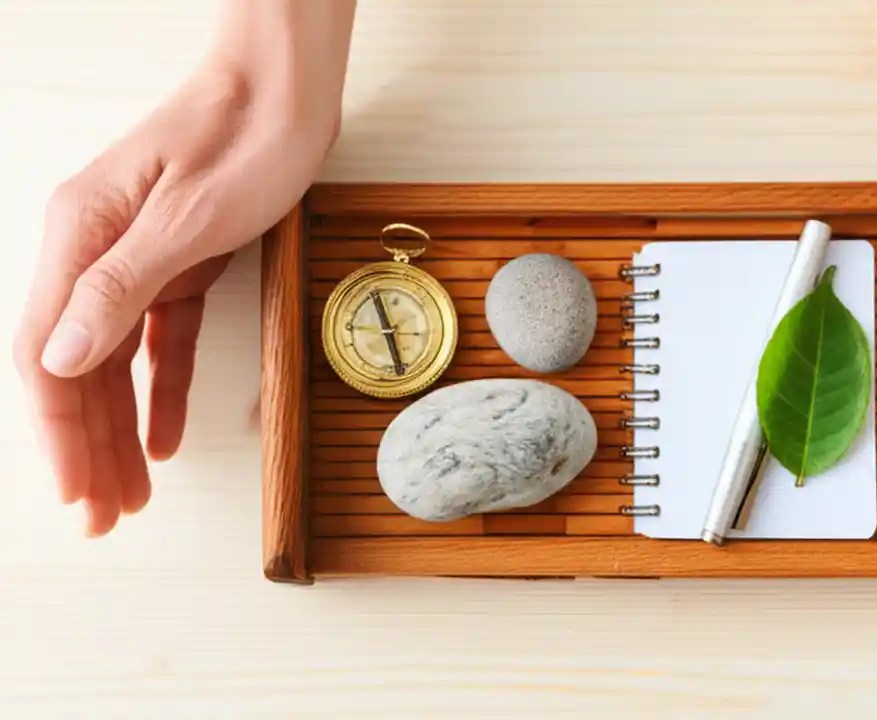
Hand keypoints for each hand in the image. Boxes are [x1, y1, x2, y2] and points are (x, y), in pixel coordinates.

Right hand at [12, 2, 352, 535]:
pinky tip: (165, 438)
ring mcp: (134, 258)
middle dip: (85, 448)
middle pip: (75, 369)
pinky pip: (159, 340)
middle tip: (103, 517)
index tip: (74, 492)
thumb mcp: (187, 216)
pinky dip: (161, 391)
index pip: (46, 354)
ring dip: (119, 431)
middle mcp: (94, 251)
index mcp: (79, 236)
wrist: (287, 90)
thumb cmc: (244, 137)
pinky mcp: (177, 263)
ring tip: (130, 495)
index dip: (57, 432)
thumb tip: (58, 358)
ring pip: (114, 363)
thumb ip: (119, 287)